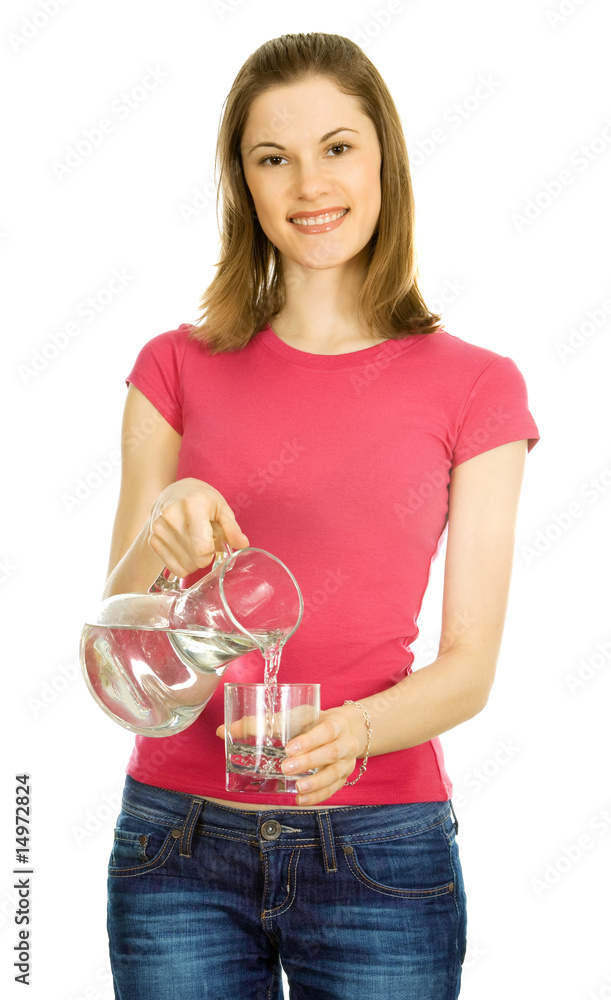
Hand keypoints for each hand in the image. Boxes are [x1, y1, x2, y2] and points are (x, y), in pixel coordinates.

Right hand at [147, 478, 249, 577]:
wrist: (175, 493)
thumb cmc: (202, 500)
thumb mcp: (221, 508)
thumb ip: (232, 528)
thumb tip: (243, 544)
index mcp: (192, 505)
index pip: (202, 547)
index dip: (213, 549)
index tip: (213, 539)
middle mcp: (171, 515)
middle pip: (196, 559)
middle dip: (206, 556)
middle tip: (205, 540)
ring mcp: (159, 528)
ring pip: (185, 566)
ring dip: (195, 560)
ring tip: (194, 542)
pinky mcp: (152, 539)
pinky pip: (174, 568)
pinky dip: (184, 564)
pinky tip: (185, 549)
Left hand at [216, 704, 367, 805]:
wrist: (350, 729)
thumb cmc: (315, 721)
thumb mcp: (296, 715)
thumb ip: (263, 722)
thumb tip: (223, 730)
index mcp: (334, 722)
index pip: (325, 730)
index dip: (309, 740)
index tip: (290, 747)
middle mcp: (345, 742)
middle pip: (330, 752)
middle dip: (309, 761)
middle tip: (286, 767)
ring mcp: (346, 761)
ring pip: (334, 773)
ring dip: (316, 782)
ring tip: (298, 789)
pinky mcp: (343, 777)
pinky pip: (333, 789)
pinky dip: (318, 796)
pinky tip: (301, 800)